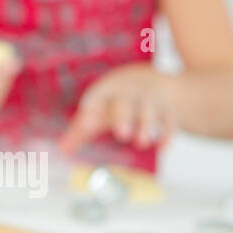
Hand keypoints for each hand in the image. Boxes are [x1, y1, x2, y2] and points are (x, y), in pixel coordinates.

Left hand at [58, 63, 175, 154]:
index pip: (98, 96)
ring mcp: (151, 98)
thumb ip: (82, 129)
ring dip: (146, 126)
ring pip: (149, 110)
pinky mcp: (169, 109)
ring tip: (141, 142)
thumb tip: (62, 151)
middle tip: (121, 134)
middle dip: (123, 116)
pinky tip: (162, 148)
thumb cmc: (119, 99)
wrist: (155, 81)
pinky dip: (167, 134)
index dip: (92, 109)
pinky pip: (170, 120)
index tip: (87, 126)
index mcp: (109, 89)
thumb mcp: (101, 108)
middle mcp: (129, 91)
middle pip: (125, 101)